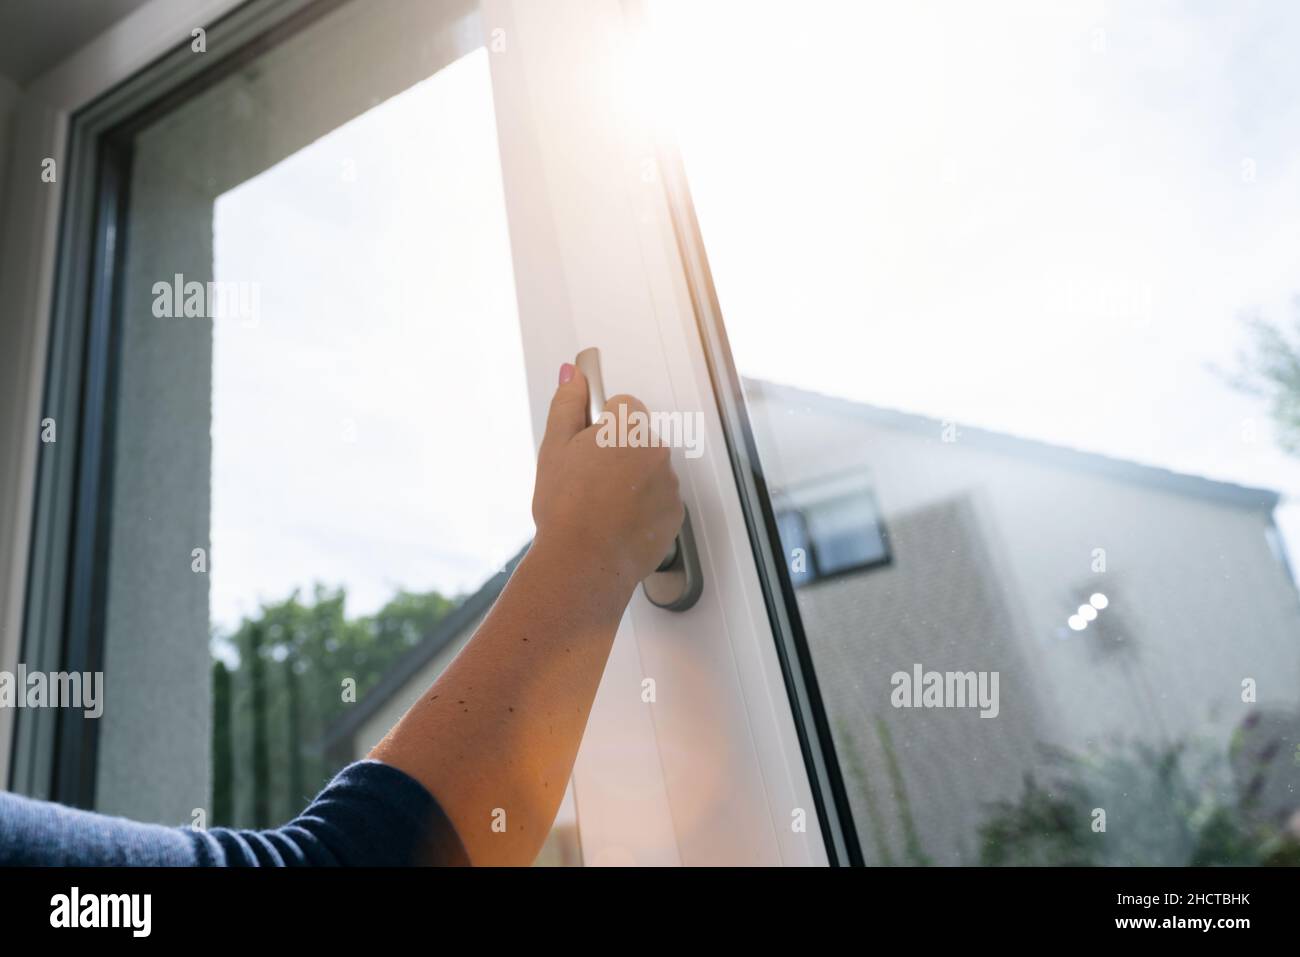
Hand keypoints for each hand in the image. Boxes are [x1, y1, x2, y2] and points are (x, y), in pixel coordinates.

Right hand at [532, 362, 683, 591]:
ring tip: (599, 506)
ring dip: (630, 479)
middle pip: (637, 437)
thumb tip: (573, 374)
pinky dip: (642, 507)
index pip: (622, 404)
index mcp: (629, 427)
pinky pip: (659, 499)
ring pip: (648, 469)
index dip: (600, 423)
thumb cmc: (566, 509)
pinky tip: (615, 522)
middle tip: (586, 479)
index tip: (586, 442)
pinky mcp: (675, 514)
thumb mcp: (554, 447)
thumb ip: (568, 403)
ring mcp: (670, 484)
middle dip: (616, 451)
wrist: (584, 564)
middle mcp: (657, 451)